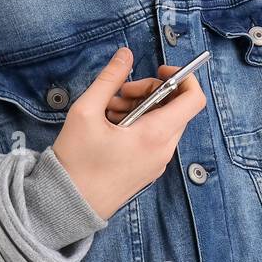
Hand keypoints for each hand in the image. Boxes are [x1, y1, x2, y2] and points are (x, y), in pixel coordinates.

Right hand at [52, 48, 205, 221]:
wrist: (67, 207)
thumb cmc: (75, 162)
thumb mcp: (86, 112)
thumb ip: (109, 79)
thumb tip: (125, 54)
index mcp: (155, 135)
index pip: (194, 98)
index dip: (183, 77)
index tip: (158, 72)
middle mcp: (164, 150)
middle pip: (175, 107)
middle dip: (150, 92)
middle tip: (120, 94)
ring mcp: (158, 162)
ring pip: (163, 122)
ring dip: (141, 108)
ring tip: (109, 110)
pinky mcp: (148, 170)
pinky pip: (154, 138)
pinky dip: (138, 125)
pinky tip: (111, 126)